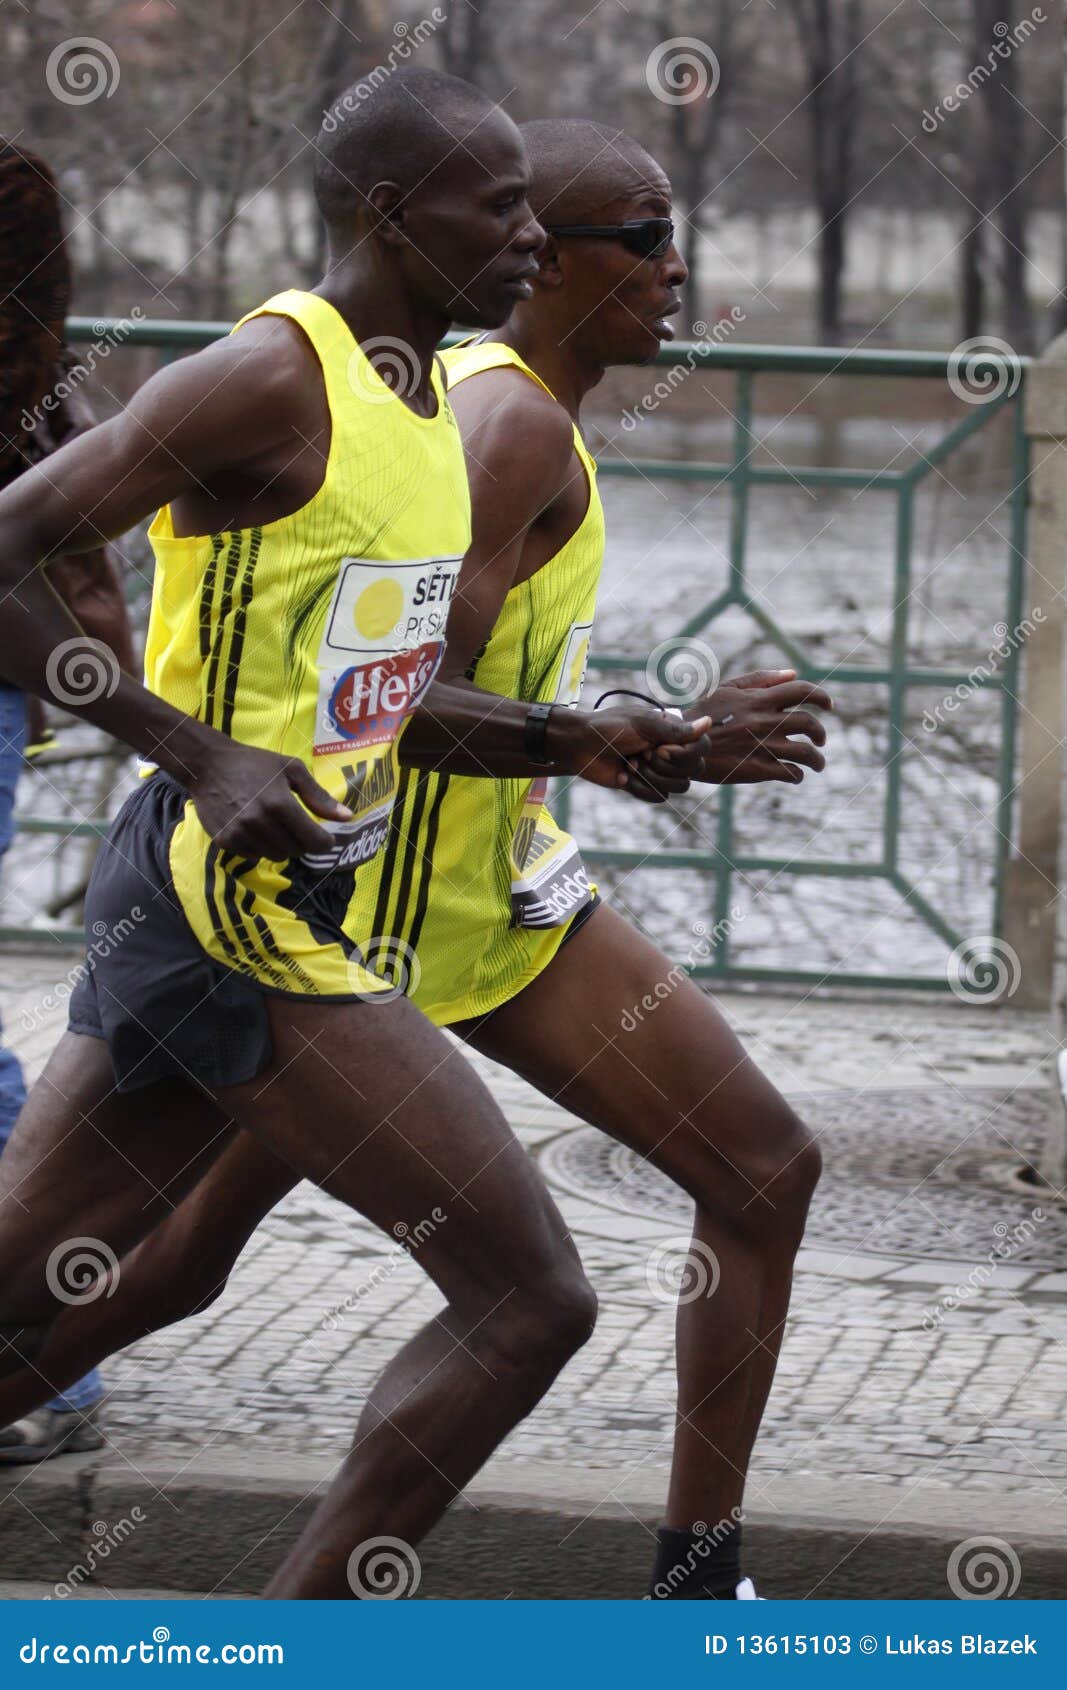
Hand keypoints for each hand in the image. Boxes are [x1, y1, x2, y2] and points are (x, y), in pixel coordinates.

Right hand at [186, 741, 353, 859]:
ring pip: (276, 856)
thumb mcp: (291, 770)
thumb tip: (347, 817)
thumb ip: (319, 796)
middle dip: (303, 841)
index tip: (326, 838)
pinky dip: (260, 847)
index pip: (314, 841)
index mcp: (280, 804)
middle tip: (296, 825)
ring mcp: (241, 834)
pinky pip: (254, 856)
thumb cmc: (254, 763)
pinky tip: (254, 827)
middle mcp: (260, 822)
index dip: (325, 842)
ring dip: (282, 845)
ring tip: (273, 824)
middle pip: (297, 850)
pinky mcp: (225, 841)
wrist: (208, 765)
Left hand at [558, 706, 711, 803]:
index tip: (660, 747)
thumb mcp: (642, 724)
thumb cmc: (608, 727)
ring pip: (679, 787)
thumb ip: (675, 729)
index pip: (702, 746)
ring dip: (652, 777)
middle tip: (641, 753)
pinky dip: (641, 788)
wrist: (580, 746)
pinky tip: (624, 776)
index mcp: (673, 731)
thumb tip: (708, 722)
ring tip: (631, 764)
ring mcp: (659, 770)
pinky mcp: (646, 786)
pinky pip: (660, 797)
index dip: (685, 753)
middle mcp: (671, 751)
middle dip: (665, 765)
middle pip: (694, 770)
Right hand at [651, 669, 832, 785]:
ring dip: (817, 759)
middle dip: (821, 733)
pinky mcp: (757, 769)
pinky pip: (790, 773)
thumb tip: (794, 674)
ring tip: (817, 763)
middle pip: (809, 723)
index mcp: (758, 700)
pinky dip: (797, 774)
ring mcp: (762, 747)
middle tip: (821, 739)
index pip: (802, 691)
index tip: (829, 705)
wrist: (680, 745)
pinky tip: (795, 774)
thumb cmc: (704, 715)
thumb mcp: (727, 689)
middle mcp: (764, 722)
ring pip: (805, 752)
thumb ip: (761, 680)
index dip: (822, 697)